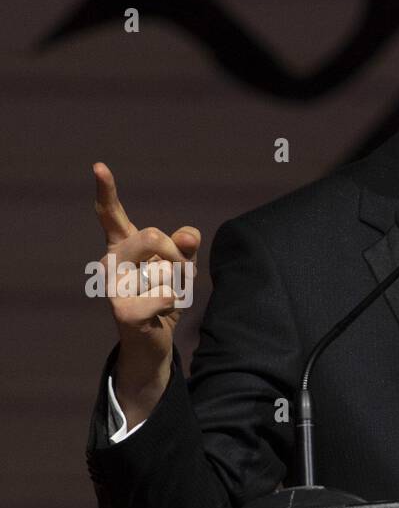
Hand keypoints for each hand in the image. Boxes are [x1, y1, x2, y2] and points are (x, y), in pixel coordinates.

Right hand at [93, 162, 199, 425]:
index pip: (111, 213)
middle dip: (177, 254)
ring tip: (167, 298)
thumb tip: (190, 234)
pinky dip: (175, 303)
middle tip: (180, 273)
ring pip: (164, 269)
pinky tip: (163, 312)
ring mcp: (113, 286)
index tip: (99, 167)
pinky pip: (165, 295)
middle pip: (152, 235)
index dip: (106, 190)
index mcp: (122, 244)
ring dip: (179, 284)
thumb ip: (185, 245)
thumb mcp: (180, 266)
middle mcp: (111, 260)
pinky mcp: (123, 310)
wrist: (153, 341)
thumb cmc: (164, 297)